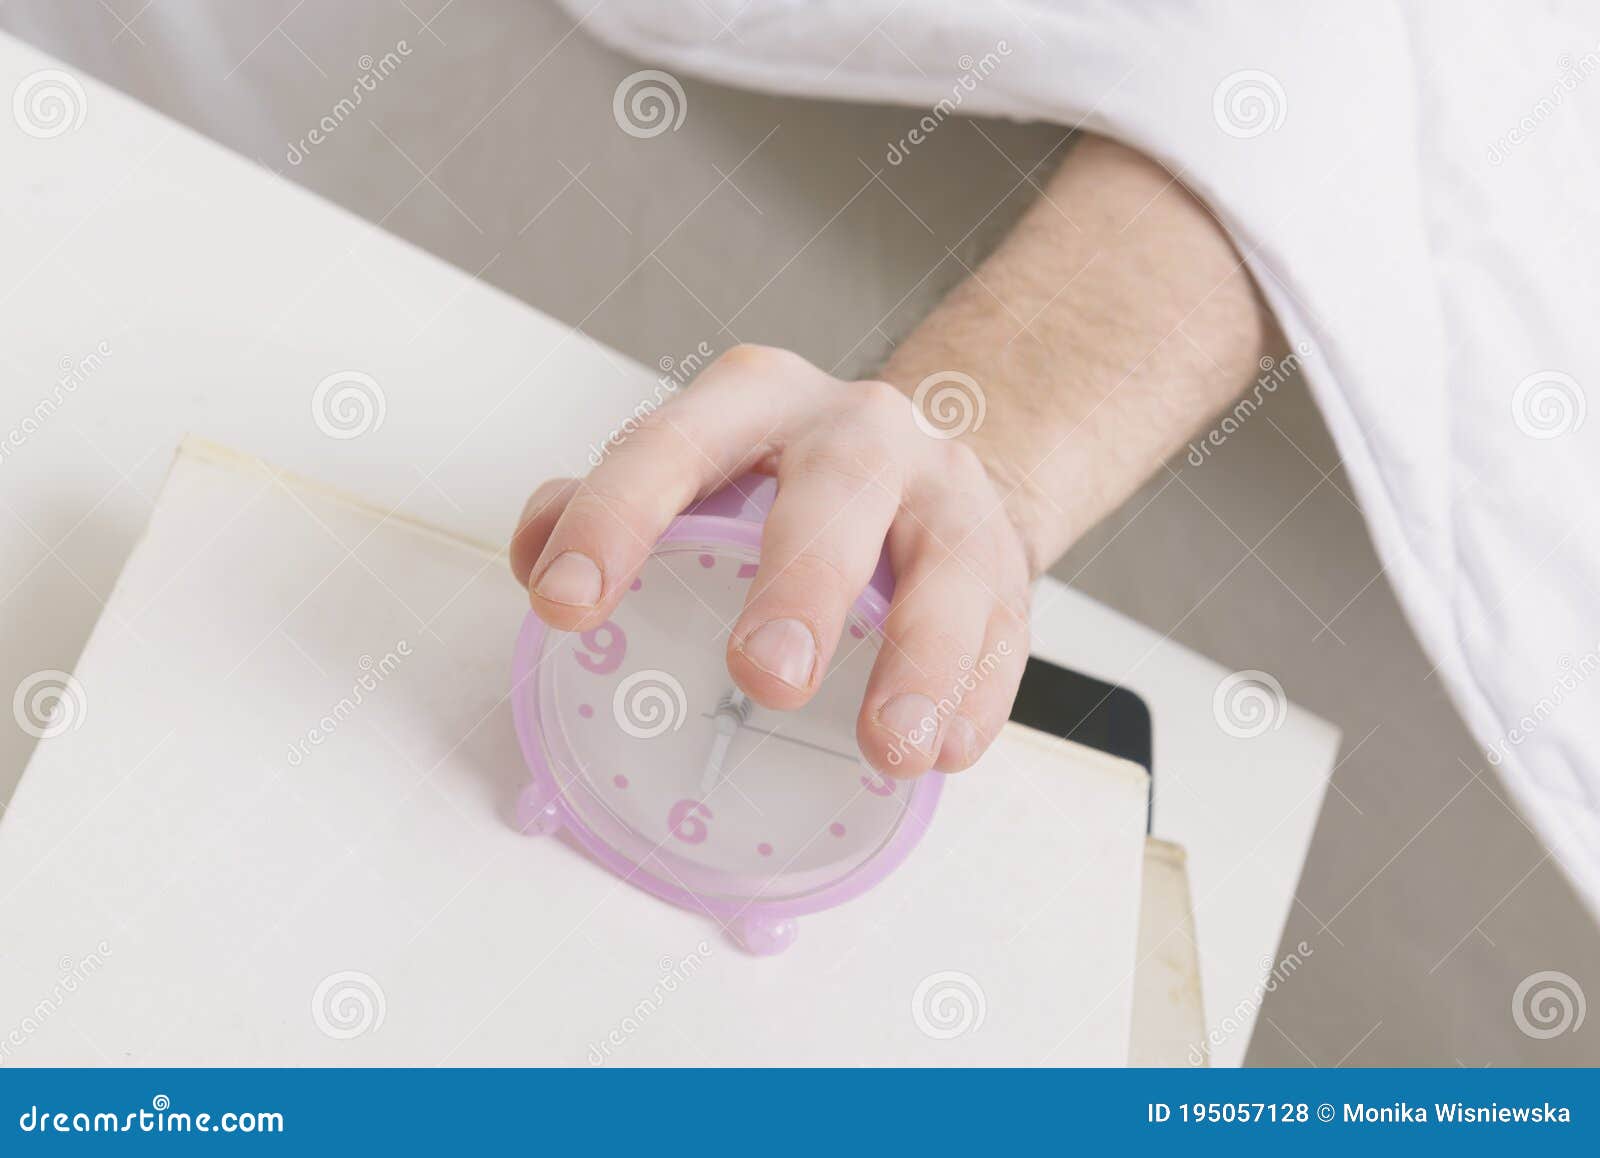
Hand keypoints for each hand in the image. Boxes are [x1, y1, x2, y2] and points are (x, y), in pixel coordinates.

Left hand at [509, 344, 1033, 776]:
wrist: (925, 468)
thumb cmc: (788, 482)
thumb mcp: (701, 462)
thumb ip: (615, 502)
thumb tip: (540, 561)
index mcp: (754, 402)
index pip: (672, 447)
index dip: (614, 520)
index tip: (567, 604)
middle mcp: (855, 430)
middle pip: (836, 492)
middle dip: (802, 586)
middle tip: (766, 676)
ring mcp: (941, 490)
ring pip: (946, 565)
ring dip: (920, 660)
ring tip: (890, 746)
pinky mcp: (1003, 556)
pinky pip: (1003, 626)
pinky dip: (978, 692)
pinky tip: (948, 747)